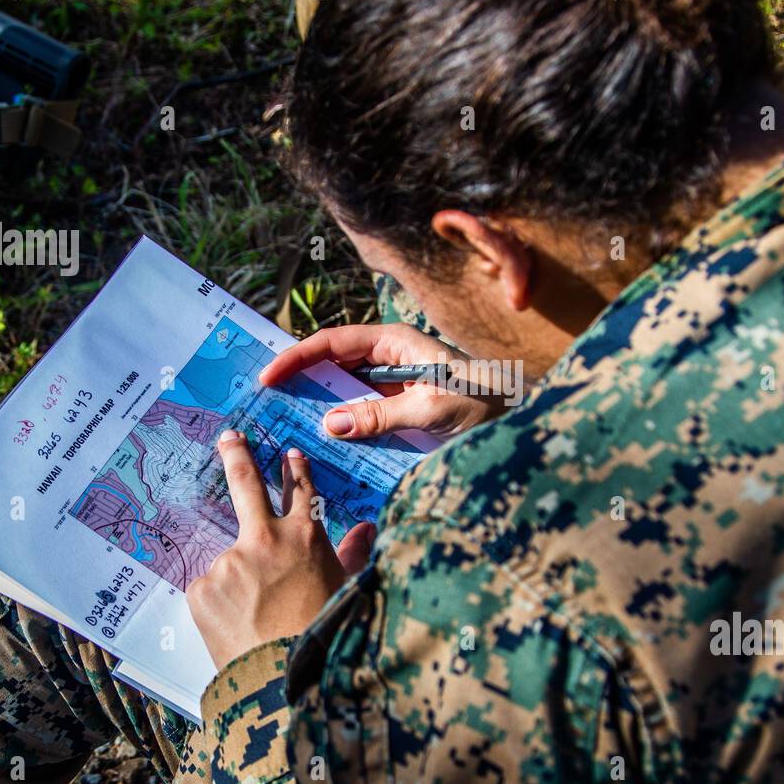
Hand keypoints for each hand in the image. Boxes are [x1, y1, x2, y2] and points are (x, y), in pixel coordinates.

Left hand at [186, 429, 375, 671]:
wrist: (286, 678)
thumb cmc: (325, 632)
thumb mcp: (346, 589)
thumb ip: (354, 554)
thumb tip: (370, 528)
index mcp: (305, 536)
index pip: (300, 490)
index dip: (295, 470)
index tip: (288, 454)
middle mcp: (264, 538)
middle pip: (245, 484)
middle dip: (237, 455)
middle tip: (228, 437)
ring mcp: (228, 561)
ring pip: (230, 563)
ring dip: (239, 584)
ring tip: (255, 619)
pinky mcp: (201, 588)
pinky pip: (210, 592)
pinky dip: (222, 607)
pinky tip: (238, 629)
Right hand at [258, 323, 506, 441]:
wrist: (520, 416)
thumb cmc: (483, 402)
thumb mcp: (430, 410)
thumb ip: (380, 417)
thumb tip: (329, 424)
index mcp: (395, 342)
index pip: (334, 342)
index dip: (298, 357)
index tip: (269, 376)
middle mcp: (390, 356)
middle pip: (333, 362)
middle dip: (300, 378)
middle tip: (264, 400)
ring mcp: (394, 380)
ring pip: (345, 387)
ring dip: (319, 403)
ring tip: (283, 421)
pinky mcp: (401, 404)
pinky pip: (363, 409)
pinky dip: (343, 422)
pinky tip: (324, 442)